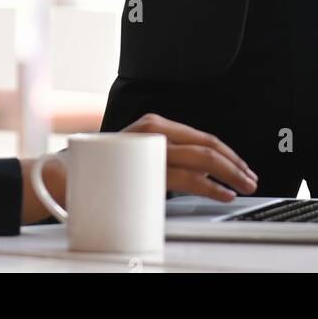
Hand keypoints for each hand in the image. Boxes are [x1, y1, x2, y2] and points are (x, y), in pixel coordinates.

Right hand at [19, 115, 258, 223]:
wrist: (65, 177)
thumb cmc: (103, 171)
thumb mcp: (138, 157)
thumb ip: (163, 158)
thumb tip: (198, 172)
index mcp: (153, 125)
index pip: (201, 135)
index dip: (227, 152)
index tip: (243, 167)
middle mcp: (153, 129)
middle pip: (206, 143)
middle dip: (235, 162)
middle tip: (251, 178)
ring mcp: (149, 146)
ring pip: (200, 156)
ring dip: (229, 173)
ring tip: (243, 186)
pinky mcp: (144, 166)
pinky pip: (186, 176)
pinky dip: (210, 185)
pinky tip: (222, 193)